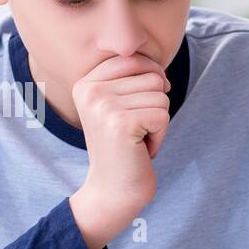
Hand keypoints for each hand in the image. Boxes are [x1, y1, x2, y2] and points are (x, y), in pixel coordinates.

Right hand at [68, 52, 170, 248]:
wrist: (113, 190)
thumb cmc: (124, 146)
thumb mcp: (120, 105)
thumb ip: (133, 78)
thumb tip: (160, 69)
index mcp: (85, 82)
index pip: (134, 58)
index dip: (149, 82)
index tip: (134, 110)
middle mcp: (90, 91)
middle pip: (153, 76)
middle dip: (154, 105)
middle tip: (134, 130)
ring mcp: (103, 106)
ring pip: (161, 96)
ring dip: (157, 122)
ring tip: (136, 139)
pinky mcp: (121, 123)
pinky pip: (163, 115)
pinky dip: (159, 136)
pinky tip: (140, 149)